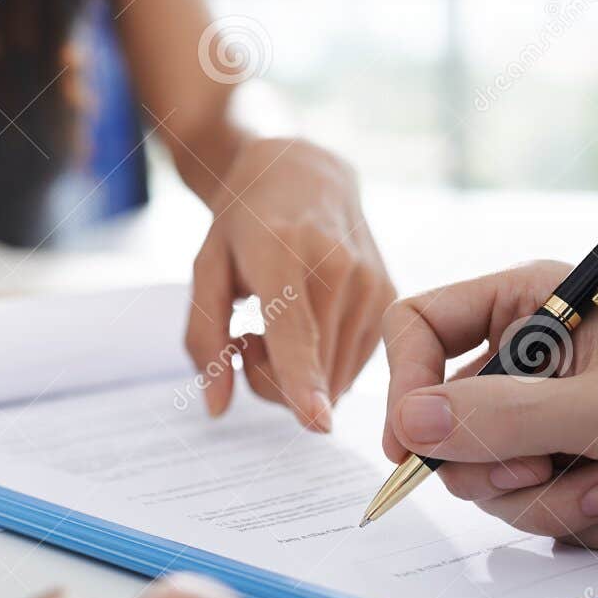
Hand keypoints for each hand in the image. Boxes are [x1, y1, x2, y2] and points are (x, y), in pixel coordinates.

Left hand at [187, 138, 394, 431]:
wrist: (304, 175)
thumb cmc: (244, 225)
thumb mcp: (206, 270)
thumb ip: (205, 340)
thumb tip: (217, 409)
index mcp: (282, 253)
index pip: (294, 331)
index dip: (302, 380)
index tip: (318, 422)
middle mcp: (339, 269)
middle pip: (308, 375)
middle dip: (268, 379)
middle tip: (249, 335)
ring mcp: (373, 284)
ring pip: (334, 382)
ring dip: (298, 375)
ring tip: (281, 322)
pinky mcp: (392, 298)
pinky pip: (352, 369)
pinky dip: (324, 363)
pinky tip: (310, 323)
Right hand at [381, 260, 597, 553]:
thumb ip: (502, 418)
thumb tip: (409, 425)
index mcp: (532, 305)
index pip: (421, 326)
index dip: (404, 381)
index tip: (410, 442)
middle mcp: (530, 360)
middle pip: (448, 422)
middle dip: (507, 463)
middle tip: (550, 466)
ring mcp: (549, 420)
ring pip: (492, 480)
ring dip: (564, 499)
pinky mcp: (571, 472)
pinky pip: (538, 512)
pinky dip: (595, 519)